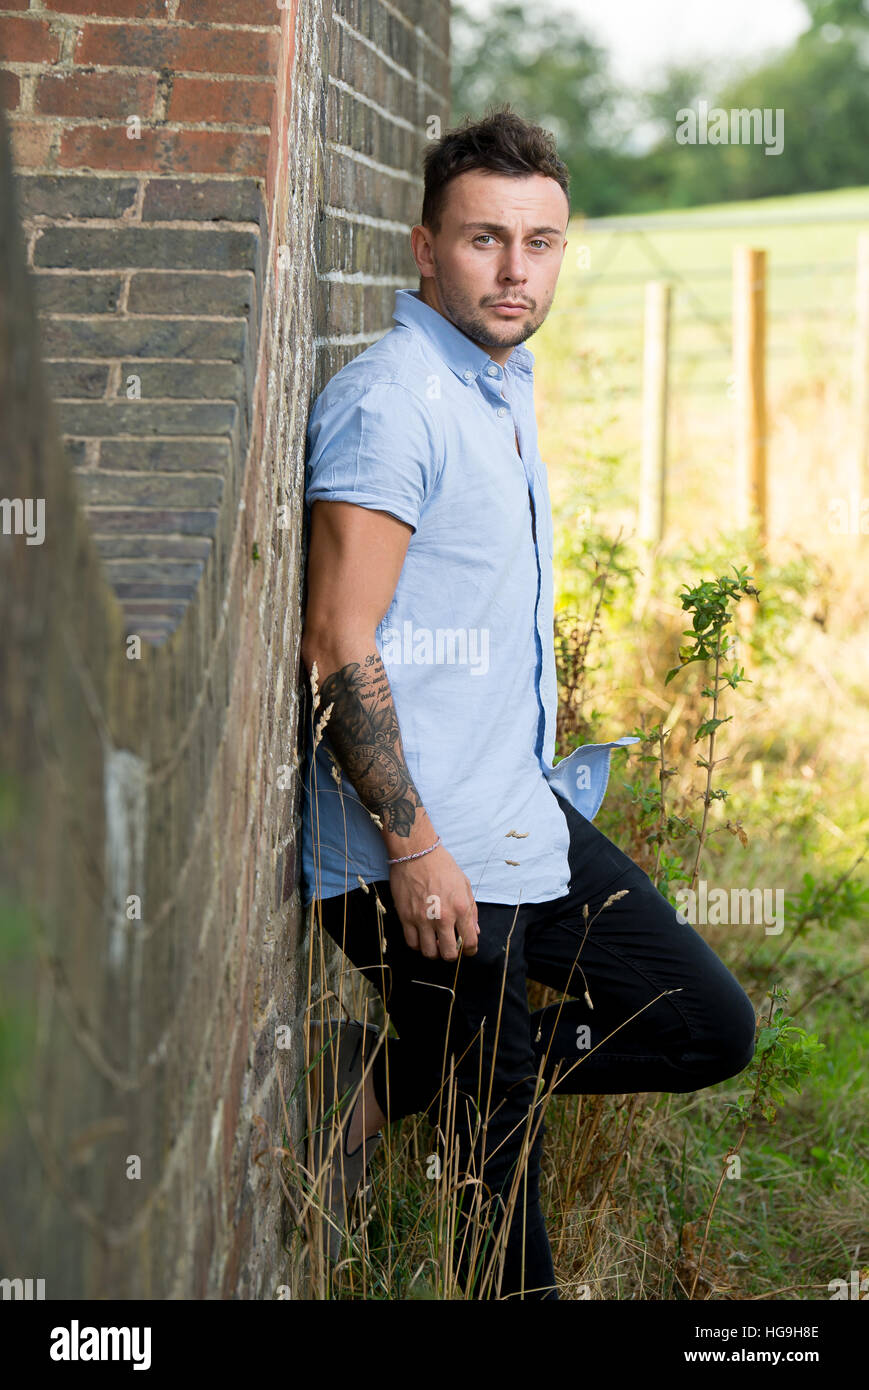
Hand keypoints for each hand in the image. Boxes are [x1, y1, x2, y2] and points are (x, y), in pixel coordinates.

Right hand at [388, 845, 478, 959]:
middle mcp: (442, 917)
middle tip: (450, 948)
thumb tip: (475, 931)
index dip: (470, 951)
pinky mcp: (406, 917)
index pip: (469, 942)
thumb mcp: (464, 885)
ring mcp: (422, 919)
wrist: (416, 853)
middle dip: (451, 955)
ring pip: (428, 952)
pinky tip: (421, 937)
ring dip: (434, 952)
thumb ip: (472, 910)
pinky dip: (418, 945)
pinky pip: (412, 943)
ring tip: (434, 943)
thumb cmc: (442, 866)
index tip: (468, 950)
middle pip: (448, 954)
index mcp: (460, 908)